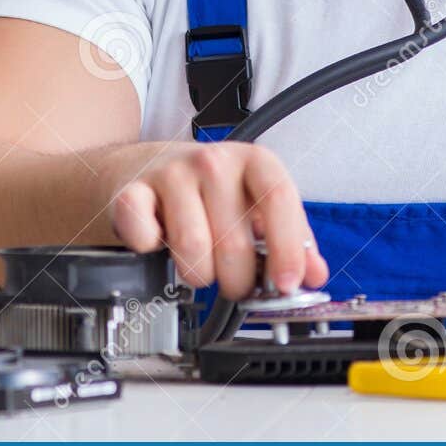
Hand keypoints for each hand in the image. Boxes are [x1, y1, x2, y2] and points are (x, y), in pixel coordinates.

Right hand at [105, 141, 328, 299]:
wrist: (142, 169)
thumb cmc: (208, 192)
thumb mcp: (256, 205)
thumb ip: (291, 238)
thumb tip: (315, 274)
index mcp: (253, 161)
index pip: (279, 199)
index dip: (288, 247)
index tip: (287, 284)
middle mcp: (213, 161)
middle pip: (234, 244)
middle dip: (237, 282)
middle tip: (233, 282)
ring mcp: (170, 174)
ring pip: (193, 252)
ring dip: (197, 274)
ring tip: (197, 262)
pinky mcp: (131, 192)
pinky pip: (145, 239)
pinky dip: (152, 252)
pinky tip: (158, 242)